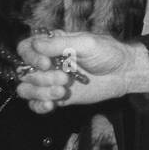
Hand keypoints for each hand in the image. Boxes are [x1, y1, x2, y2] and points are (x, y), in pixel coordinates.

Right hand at [15, 30, 148, 112]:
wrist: (124, 73)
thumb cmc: (108, 53)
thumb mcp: (87, 43)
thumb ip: (60, 44)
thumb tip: (36, 44)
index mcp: (52, 45)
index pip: (25, 48)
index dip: (30, 57)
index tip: (46, 64)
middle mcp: (48, 63)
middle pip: (25, 72)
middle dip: (42, 78)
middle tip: (64, 78)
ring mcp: (51, 81)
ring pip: (27, 89)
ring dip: (40, 93)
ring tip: (62, 92)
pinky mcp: (57, 97)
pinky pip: (36, 104)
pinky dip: (39, 106)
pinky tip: (52, 105)